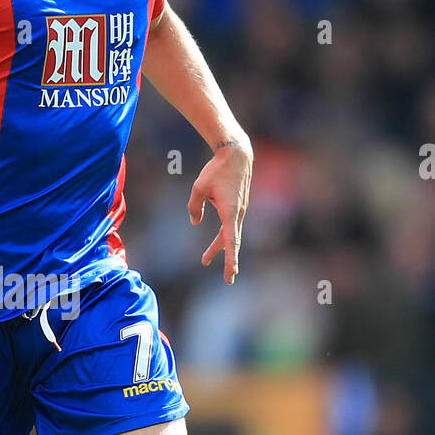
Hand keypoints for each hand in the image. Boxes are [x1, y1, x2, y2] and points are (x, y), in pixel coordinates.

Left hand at [188, 139, 252, 283]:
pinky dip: (223, 236)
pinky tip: (215, 240)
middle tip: (228, 279)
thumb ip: (194, 207)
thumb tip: (195, 221)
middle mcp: (238, 213)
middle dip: (226, 260)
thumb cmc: (217, 170)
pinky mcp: (238, 207)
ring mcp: (240, 210)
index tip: (232, 272)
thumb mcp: (199, 187)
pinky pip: (230, 226)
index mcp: (230, 211)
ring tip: (205, 260)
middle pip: (231, 241)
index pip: (231, 240)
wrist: (236, 154)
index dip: (231, 258)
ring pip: (229, 234)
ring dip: (218, 247)